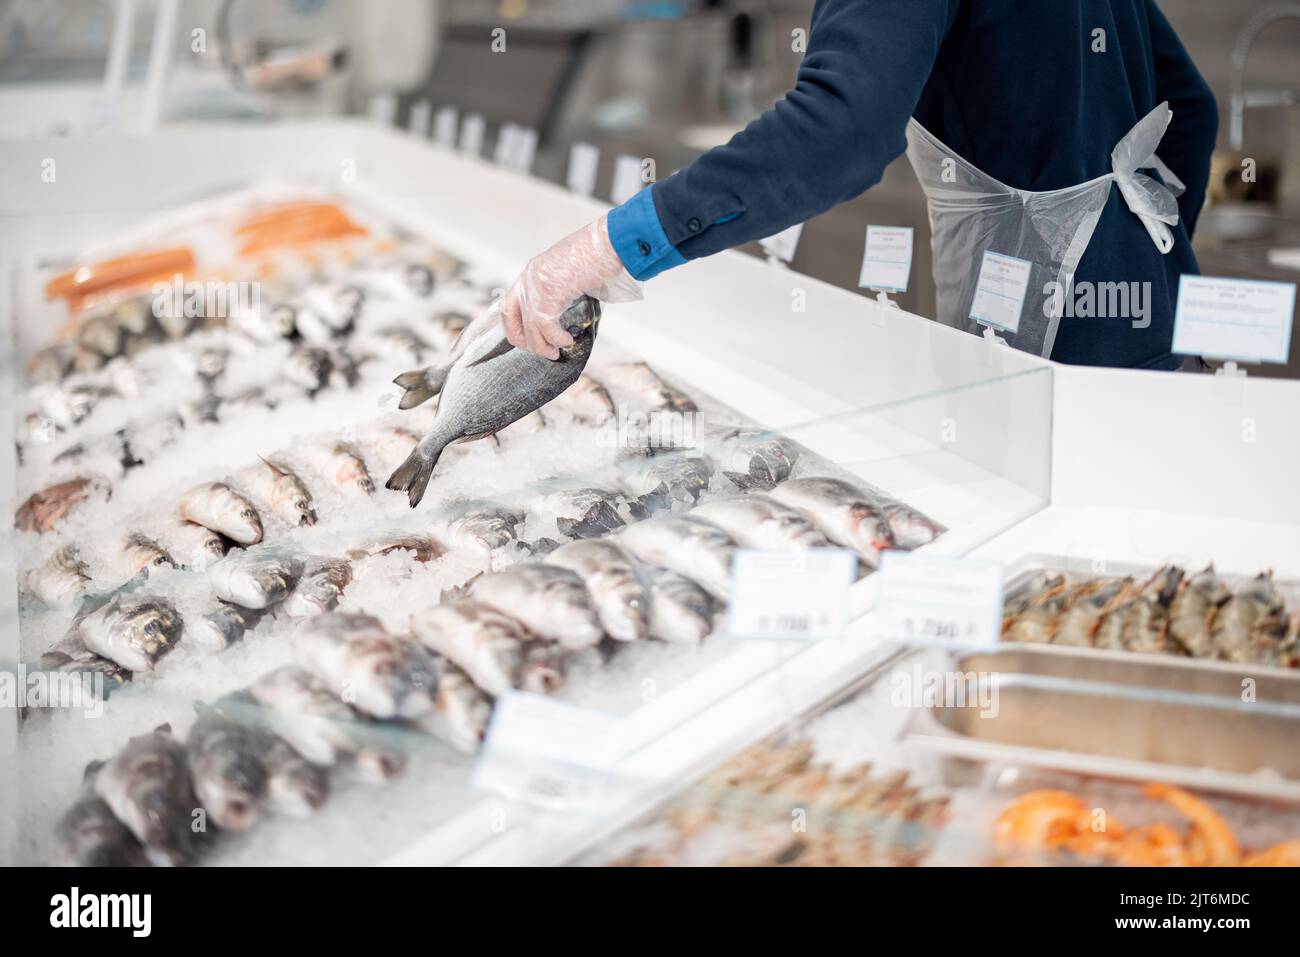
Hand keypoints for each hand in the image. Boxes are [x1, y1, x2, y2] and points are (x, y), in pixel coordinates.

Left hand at [500, 215, 640, 358]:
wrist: (610, 242)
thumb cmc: (599, 255)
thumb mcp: (570, 272)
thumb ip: (561, 291)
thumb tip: (564, 314)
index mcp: (533, 271)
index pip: (508, 305)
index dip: (513, 327)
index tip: (526, 340)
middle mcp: (530, 277)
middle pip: (511, 317)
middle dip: (524, 341)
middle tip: (543, 350)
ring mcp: (538, 284)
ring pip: (530, 326)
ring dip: (542, 345)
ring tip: (556, 352)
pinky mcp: (551, 292)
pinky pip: (546, 325)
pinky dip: (556, 338)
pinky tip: (566, 340)